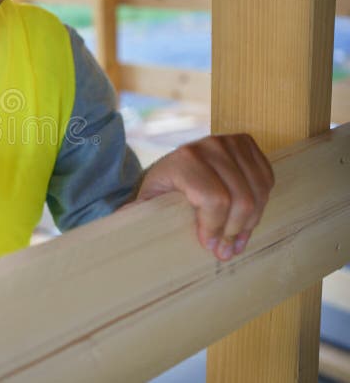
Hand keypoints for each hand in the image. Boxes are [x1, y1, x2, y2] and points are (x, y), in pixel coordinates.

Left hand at [136, 133, 273, 260]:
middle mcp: (210, 146)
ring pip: (257, 192)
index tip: (210, 247)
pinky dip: (261, 203)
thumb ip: (139, 216)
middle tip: (226, 251)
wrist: (175, 164)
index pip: (214, 199)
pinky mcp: (248, 143)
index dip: (215, 227)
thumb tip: (126, 229)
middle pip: (240, 199)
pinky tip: (246, 218)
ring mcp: (231, 142)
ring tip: (237, 240)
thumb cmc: (163, 190)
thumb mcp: (148, 203)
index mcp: (183, 159)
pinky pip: (267, 180)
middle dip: (234, 231)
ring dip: (250, 222)